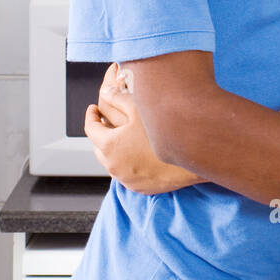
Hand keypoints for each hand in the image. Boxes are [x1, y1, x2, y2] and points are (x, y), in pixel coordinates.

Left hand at [84, 63, 202, 193]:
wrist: (189, 159)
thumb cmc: (163, 133)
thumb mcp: (140, 109)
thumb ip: (118, 98)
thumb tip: (105, 92)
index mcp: (109, 144)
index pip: (90, 128)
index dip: (91, 115)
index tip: (93, 109)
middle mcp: (113, 165)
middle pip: (98, 147)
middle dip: (101, 134)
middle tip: (108, 123)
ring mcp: (125, 178)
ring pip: (111, 162)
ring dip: (113, 150)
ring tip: (124, 138)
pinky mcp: (137, 187)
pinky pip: (126, 173)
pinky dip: (127, 163)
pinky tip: (138, 154)